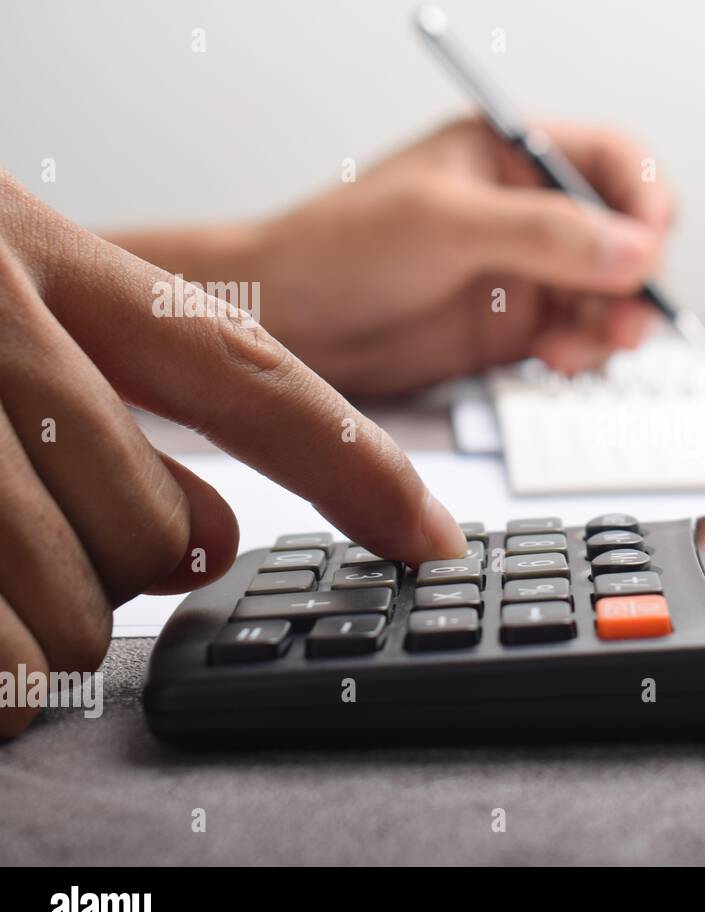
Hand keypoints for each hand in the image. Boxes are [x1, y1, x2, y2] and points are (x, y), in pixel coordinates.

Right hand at [0, 172, 465, 736]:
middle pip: (158, 535)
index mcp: (51, 262)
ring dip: (47, 630)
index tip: (435, 541)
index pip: (254, 379)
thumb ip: (123, 393)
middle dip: (135, 570)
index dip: (360, 467)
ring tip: (1, 575)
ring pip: (66, 612)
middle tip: (68, 539)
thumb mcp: (9, 285)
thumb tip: (210, 539)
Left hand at [112, 118, 675, 395]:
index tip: (649, 247)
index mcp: (513, 154)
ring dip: (612, 326)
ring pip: (611, 296)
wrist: (284, 323)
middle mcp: (531, 210)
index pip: (616, 163)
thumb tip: (632, 248)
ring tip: (583, 350)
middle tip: (623, 319)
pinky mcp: (516, 327)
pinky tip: (555, 362)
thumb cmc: (336, 246)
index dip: (645, 202)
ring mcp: (527, 272)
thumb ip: (542, 234)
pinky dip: (583, 355)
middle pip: (627, 237)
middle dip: (635, 279)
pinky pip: (580, 340)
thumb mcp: (443, 225)